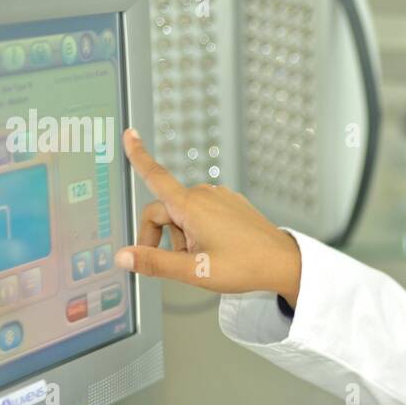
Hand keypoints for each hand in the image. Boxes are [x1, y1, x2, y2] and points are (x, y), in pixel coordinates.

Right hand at [113, 129, 301, 303]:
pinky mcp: (231, 204)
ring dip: (182, 236)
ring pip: (183, 215)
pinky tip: (215, 249)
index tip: (129, 134)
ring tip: (204, 258)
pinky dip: (198, 231)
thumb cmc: (244, 265)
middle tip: (176, 263)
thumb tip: (123, 257)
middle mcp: (205, 194)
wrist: (282, 263)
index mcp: (191, 205)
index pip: (155, 176)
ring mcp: (220, 198)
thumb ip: (155, 263)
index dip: (138, 156)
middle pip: (164, 210)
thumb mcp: (194, 270)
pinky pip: (202, 214)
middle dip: (161, 237)